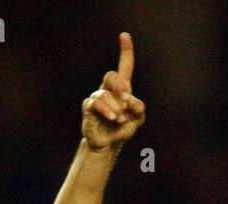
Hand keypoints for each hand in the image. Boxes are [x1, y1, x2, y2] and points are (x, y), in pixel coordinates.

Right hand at [82, 32, 145, 149]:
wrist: (109, 144)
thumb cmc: (123, 129)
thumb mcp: (138, 119)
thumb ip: (139, 108)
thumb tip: (130, 99)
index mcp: (122, 88)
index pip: (124, 66)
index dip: (125, 51)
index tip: (124, 35)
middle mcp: (108, 89)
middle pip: (111, 75)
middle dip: (120, 87)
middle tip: (126, 100)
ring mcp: (97, 97)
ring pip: (106, 94)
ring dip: (116, 108)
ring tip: (119, 119)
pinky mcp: (89, 107)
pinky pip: (97, 102)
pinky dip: (107, 110)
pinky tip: (113, 118)